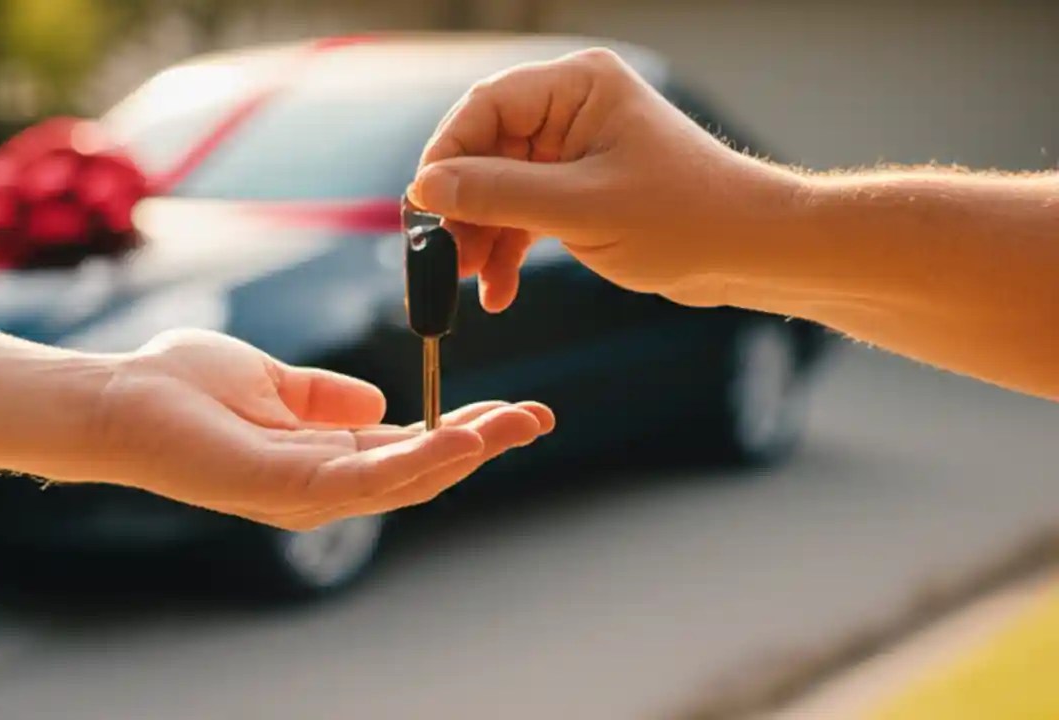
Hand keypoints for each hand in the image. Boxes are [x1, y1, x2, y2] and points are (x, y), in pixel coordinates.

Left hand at [75, 329, 552, 529]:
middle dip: (482, 445)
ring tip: (518, 425)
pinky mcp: (285, 489)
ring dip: (467, 453)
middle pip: (419, 471)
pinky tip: (464, 437)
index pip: (406, 450)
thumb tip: (380, 399)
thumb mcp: (273, 381)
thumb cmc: (180, 387)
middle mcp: (321, 486)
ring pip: (405, 481)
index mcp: (322, 457)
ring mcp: (305, 494)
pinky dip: (422, 459)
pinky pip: (368, 479)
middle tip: (539, 418)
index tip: (513, 407)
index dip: (462, 431)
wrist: (119, 397)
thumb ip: (325, 396)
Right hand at [408, 48, 803, 311]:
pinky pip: (524, 212)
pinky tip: (499, 290)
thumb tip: (425, 189)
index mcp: (577, 86)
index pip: (484, 107)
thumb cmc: (684, 218)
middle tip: (446, 258)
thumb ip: (498, 196)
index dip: (445, 155)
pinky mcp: (580, 189)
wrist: (749, 253)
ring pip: (500, 187)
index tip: (421, 207)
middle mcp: (571, 109)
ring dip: (482, 236)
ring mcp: (575, 150)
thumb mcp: (581, 209)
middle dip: (463, 208)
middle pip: (485, 150)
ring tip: (471, 282)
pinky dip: (509, 249)